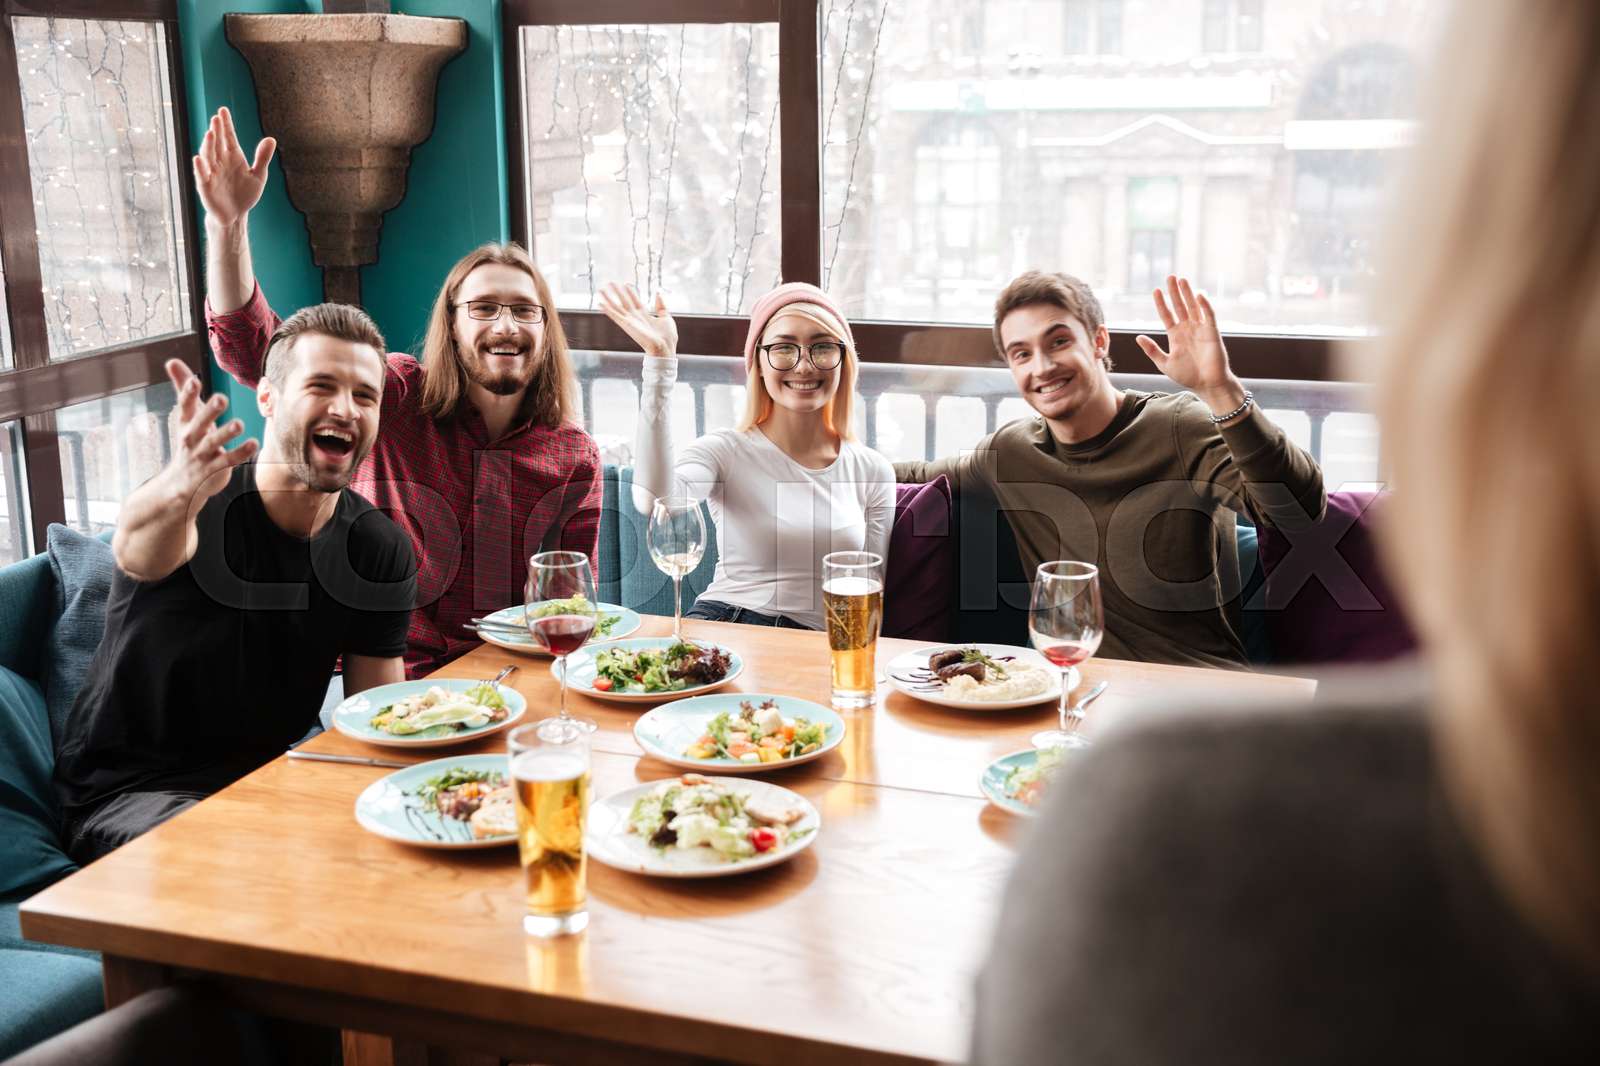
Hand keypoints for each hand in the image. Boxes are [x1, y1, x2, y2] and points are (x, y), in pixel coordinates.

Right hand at [160, 359, 257, 505]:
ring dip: (226, 433)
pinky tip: (255, 443)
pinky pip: (228, 461)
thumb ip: (182, 388)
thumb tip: (172, 360)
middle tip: (222, 398)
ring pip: (213, 443)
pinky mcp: (214, 469)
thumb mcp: (186, 415)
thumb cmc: (189, 439)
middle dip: (209, 411)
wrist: (180, 483)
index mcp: (185, 422)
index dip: (187, 393)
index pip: (184, 405)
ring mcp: (201, 455)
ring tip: (239, 424)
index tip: (194, 380)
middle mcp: (191, 437)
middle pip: (199, 423)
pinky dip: (240, 453)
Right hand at [192, 106, 274, 227]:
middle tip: (216, 118)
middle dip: (217, 131)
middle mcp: (220, 162)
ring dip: (208, 145)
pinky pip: (202, 176)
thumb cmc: (244, 194)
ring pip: (208, 156)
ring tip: (210, 133)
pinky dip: (200, 167)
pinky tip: (199, 158)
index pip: (228, 137)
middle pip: (217, 143)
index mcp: (233, 157)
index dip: (226, 125)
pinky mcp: (206, 186)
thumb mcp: (258, 175)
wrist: (235, 216)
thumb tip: (271, 139)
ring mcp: (212, 173)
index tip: (223, 110)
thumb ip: (263, 158)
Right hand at [597, 283, 676, 357]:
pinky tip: (600, 303)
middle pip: (624, 302)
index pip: (635, 301)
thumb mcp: (666, 316)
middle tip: (610, 282)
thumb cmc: (668, 336)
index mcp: (645, 315)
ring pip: (617, 307)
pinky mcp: (626, 325)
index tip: (625, 283)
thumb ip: (661, 305)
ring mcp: (630, 321)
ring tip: (601, 289)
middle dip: (617, 292)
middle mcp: (636, 318)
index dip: (630, 292)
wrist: (665, 347)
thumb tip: (658, 293)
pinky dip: (607, 310)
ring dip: (608, 298)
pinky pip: (615, 316)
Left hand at [1135, 275, 1244, 412]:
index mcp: (1176, 336)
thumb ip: (1152, 350)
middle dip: (1175, 292)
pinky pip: (1208, 316)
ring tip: (1182, 280)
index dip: (1162, 303)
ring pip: (1193, 307)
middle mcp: (1188, 329)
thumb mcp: (1164, 363)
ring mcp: (1200, 329)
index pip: (1167, 315)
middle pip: (1180, 306)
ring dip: (1188, 293)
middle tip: (1170, 276)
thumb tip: (1138, 337)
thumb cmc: (1188, 376)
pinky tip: (1198, 295)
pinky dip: (1204, 306)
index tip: (1156, 291)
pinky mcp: (1212, 333)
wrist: (1207, 385)